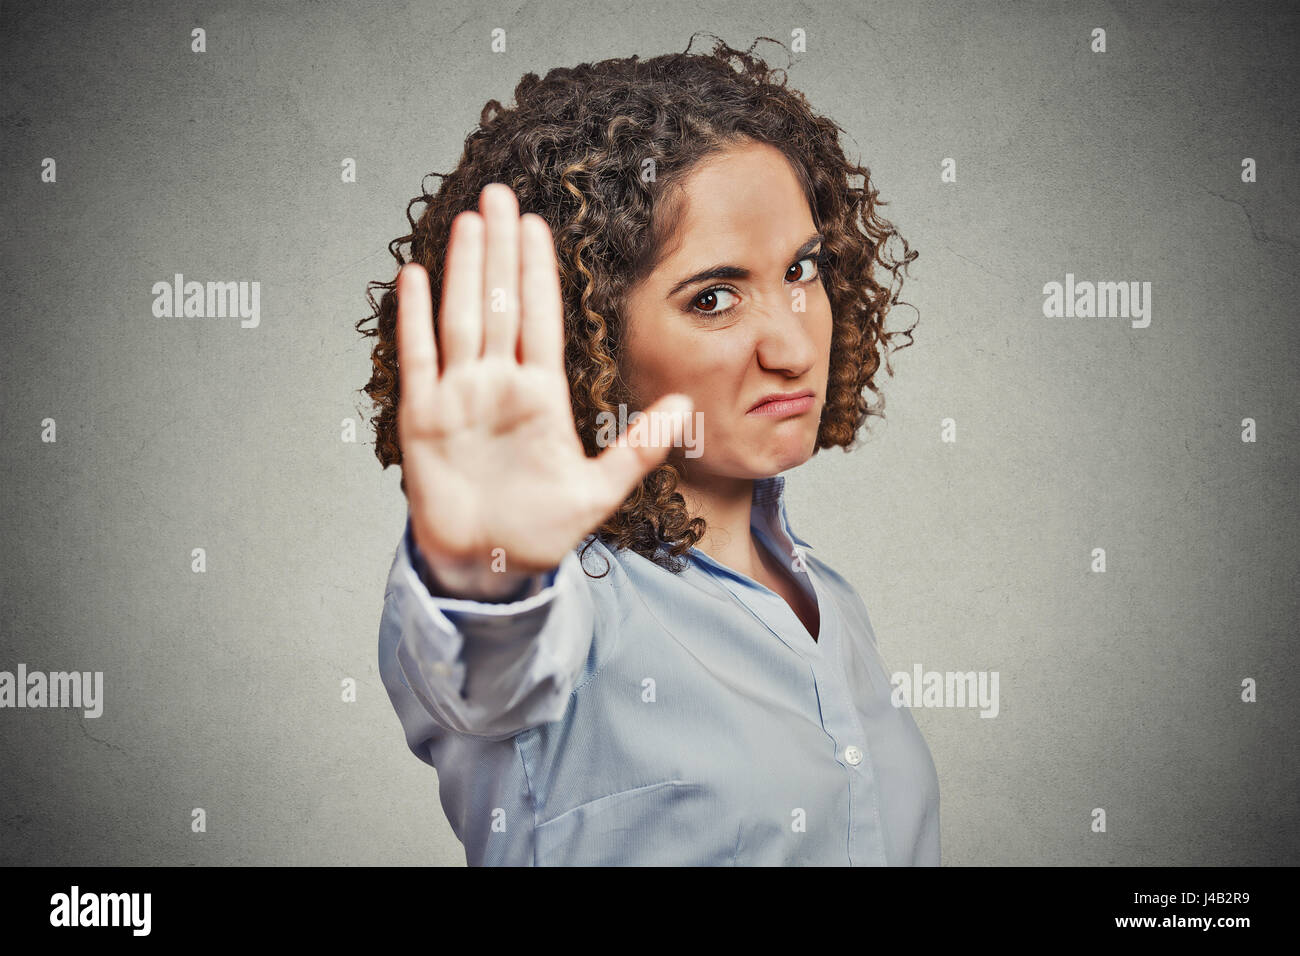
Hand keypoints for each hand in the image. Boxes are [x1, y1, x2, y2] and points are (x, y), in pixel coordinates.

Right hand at [396, 183, 691, 599]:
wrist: (490, 568)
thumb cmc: (541, 530)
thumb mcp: (599, 491)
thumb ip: (639, 448)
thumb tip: (683, 406)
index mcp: (541, 396)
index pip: (540, 319)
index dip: (538, 272)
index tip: (540, 226)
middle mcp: (499, 386)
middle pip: (500, 304)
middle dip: (501, 250)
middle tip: (501, 196)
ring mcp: (460, 398)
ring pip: (462, 319)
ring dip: (464, 271)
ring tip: (469, 221)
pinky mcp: (424, 420)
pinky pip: (419, 360)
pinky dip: (415, 320)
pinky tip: (415, 278)